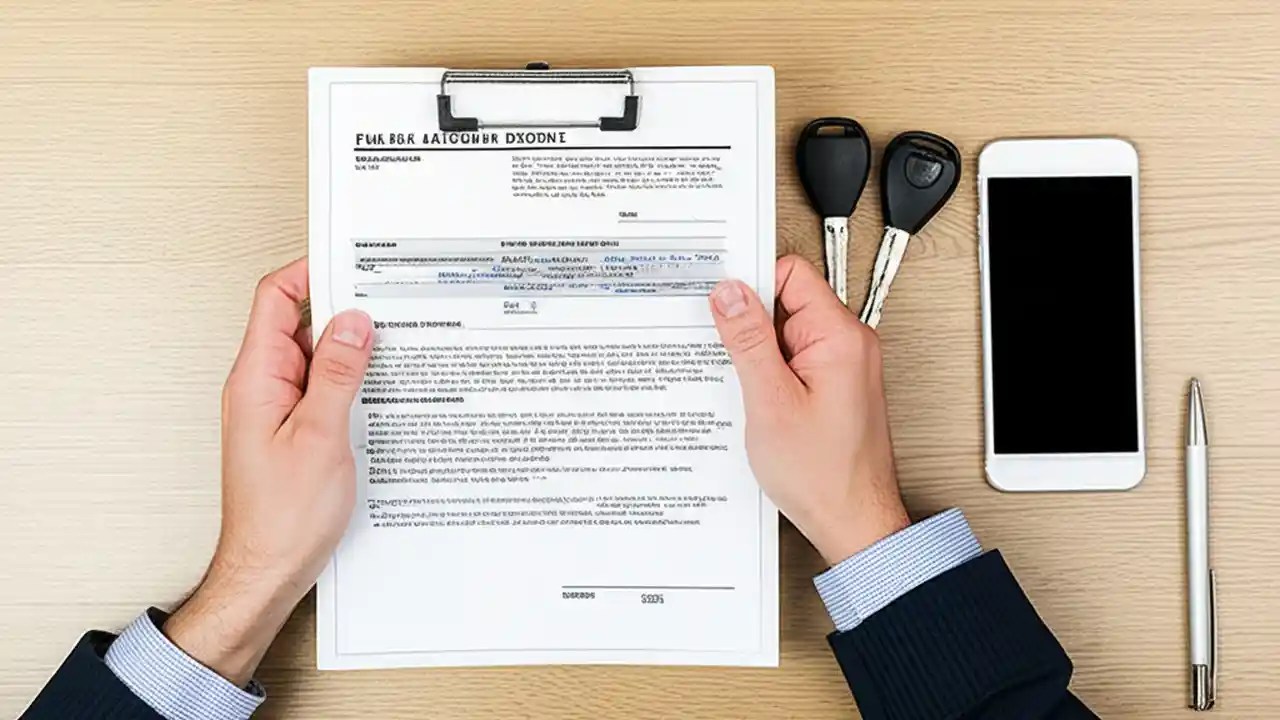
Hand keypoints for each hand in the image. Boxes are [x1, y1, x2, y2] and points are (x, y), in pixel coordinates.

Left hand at [164, 258, 372, 685]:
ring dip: (351, 350)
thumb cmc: (283, 519)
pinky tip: (380, 389)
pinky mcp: (295, 429)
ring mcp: (278, 408)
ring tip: (392, 346)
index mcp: (256, 379)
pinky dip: (351, 381)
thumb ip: (337, 374)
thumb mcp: (320, 437)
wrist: (268, 572)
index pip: (274, 299)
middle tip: (388, 302)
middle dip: (343, 308)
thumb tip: (353, 322)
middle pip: (298, 322)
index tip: (350, 261)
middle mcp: (262, 387)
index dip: (309, 272)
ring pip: (316, 356)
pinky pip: (323, 387)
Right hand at [709, 256, 908, 565]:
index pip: (791, 273)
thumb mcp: (770, 402)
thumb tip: (730, 293)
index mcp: (839, 337)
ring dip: (756, 350)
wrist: (853, 522)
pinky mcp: (834, 386)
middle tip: (722, 348)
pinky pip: (793, 359)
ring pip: (786, 332)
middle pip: (787, 300)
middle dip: (748, 320)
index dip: (751, 281)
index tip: (719, 300)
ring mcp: (843, 365)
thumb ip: (748, 340)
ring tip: (742, 383)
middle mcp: (848, 344)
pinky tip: (753, 397)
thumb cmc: (823, 475)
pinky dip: (768, 372)